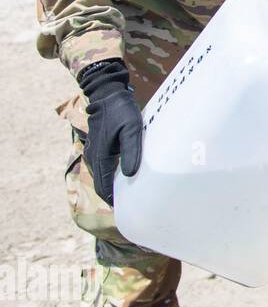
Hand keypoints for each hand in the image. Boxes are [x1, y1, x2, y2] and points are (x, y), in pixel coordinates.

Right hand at [79, 59, 142, 204]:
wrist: (108, 94)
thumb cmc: (121, 111)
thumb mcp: (132, 130)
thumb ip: (131, 151)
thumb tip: (130, 174)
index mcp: (100, 157)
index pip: (104, 188)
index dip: (115, 201)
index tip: (128, 211)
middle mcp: (94, 158)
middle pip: (103, 185)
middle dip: (116, 197)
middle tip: (135, 205)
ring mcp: (95, 153)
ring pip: (104, 177)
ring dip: (115, 186)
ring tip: (134, 194)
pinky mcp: (99, 148)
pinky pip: (105, 168)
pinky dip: (114, 176)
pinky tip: (129, 176)